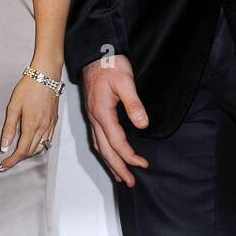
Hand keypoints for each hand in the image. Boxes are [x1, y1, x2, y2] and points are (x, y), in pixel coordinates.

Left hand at [0, 71, 59, 170]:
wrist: (46, 75)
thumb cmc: (29, 87)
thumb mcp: (13, 106)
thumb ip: (9, 128)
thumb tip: (4, 146)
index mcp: (31, 125)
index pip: (22, 151)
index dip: (12, 161)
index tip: (3, 165)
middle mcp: (43, 128)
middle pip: (32, 152)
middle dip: (19, 158)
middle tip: (8, 159)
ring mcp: (50, 125)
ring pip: (41, 147)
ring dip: (29, 153)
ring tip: (18, 152)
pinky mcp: (54, 121)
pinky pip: (48, 140)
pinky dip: (39, 145)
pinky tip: (32, 142)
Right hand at [80, 55, 149, 186]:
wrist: (94, 54)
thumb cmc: (109, 65)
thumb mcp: (125, 81)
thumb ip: (134, 104)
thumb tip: (142, 124)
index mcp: (102, 113)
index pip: (116, 142)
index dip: (129, 156)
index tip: (143, 164)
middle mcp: (95, 118)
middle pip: (105, 150)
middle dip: (118, 168)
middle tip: (130, 182)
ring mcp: (92, 117)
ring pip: (99, 147)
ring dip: (109, 163)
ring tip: (120, 176)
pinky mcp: (93, 113)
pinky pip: (96, 139)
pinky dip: (103, 151)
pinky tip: (109, 155)